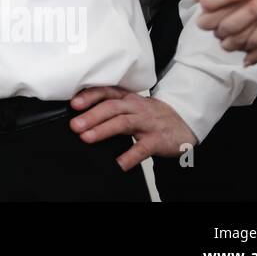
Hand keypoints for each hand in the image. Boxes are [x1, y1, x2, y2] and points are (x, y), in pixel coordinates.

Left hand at [69, 87, 196, 170]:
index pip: (106, 92)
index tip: (73, 104)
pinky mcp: (157, 139)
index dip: (89, 96)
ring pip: (123, 123)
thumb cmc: (150, 115)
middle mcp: (136, 107)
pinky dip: (130, 156)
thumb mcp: (130, 106)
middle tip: (75, 125)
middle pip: (112, 107)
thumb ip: (110, 107)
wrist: (183, 123)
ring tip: (87, 138)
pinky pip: (143, 148)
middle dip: (91, 115)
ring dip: (103, 130)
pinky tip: (119, 163)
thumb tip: (79, 116)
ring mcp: (147, 123)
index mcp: (127, 98)